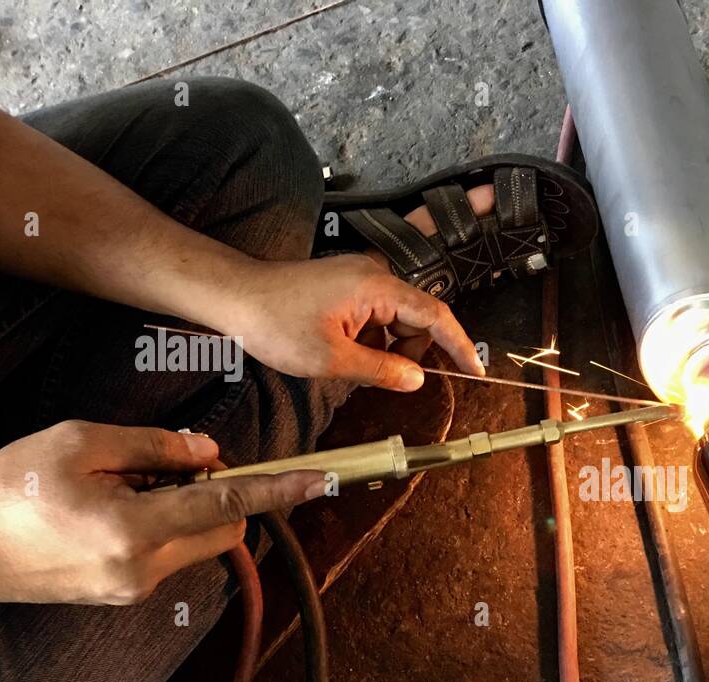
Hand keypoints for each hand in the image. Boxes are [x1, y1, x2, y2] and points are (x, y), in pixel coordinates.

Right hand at [0, 421, 325, 604]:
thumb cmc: (9, 490)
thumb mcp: (78, 444)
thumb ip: (154, 447)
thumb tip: (211, 453)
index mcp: (134, 529)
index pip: (229, 504)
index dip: (280, 489)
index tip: (321, 479)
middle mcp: (144, 568)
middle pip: (226, 527)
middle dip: (222, 493)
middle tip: (164, 466)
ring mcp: (135, 588)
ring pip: (200, 542)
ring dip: (189, 510)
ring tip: (122, 488)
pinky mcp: (125, 595)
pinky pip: (170, 555)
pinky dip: (164, 527)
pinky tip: (111, 512)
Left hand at [216, 255, 483, 390]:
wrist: (232, 296)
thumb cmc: (276, 324)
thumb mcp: (332, 360)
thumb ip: (382, 371)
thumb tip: (418, 380)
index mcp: (377, 288)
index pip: (436, 316)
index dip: (459, 346)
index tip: (476, 372)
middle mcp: (374, 276)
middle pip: (417, 319)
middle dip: (409, 352)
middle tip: (380, 376)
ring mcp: (358, 278)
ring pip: (395, 320)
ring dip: (386, 348)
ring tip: (349, 362)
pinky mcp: (345, 285)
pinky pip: (375, 315)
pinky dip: (370, 338)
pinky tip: (343, 350)